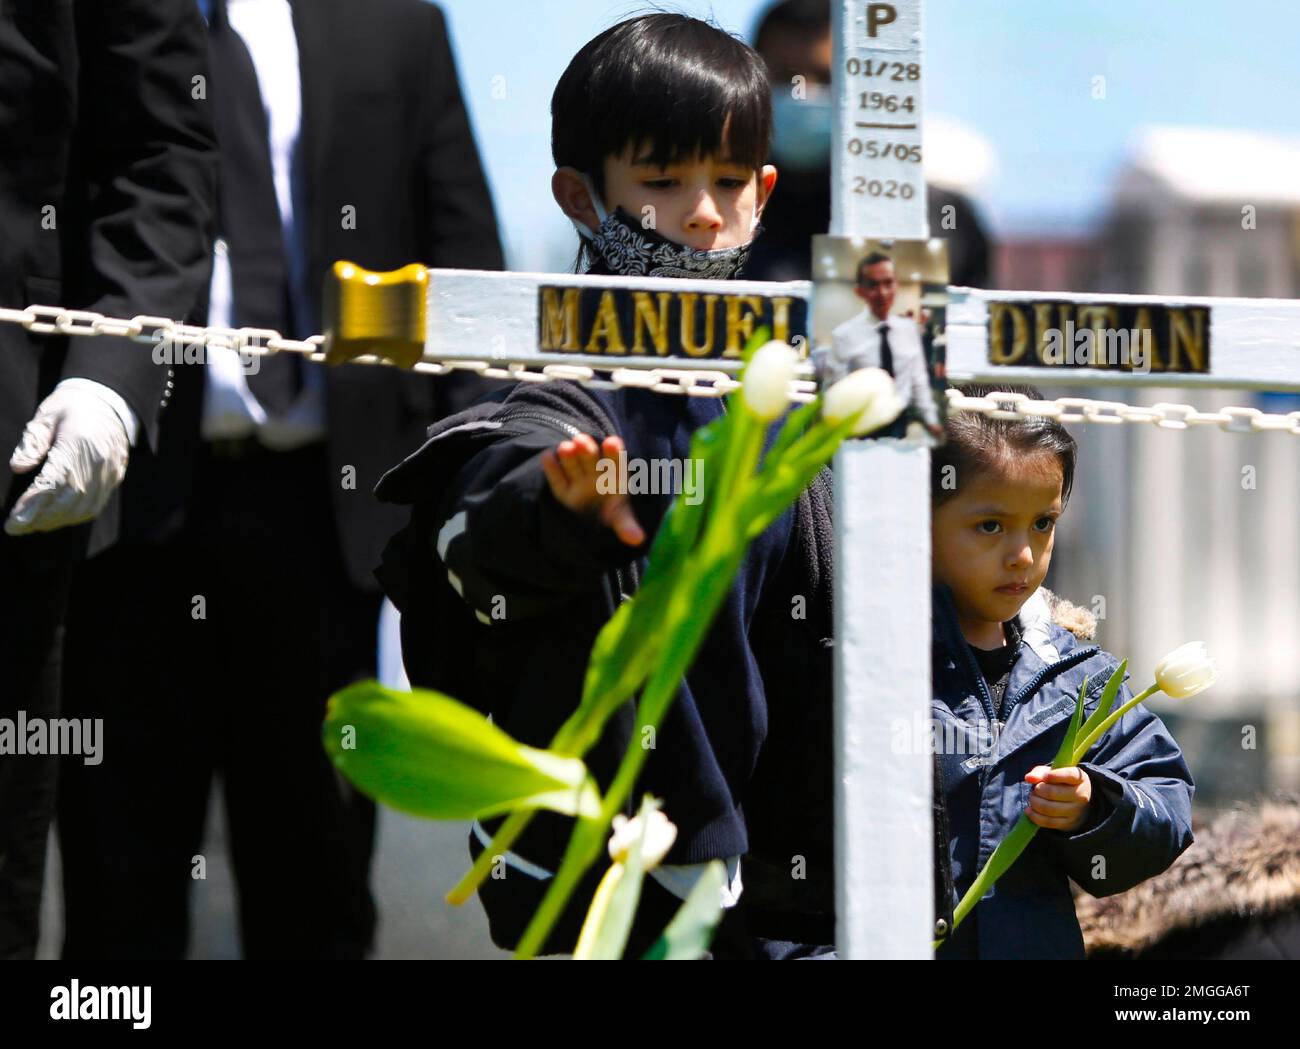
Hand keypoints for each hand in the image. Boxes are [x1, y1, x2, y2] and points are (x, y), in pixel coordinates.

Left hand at [6, 384, 130, 535]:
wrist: (109, 401)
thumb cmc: (72, 406)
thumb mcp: (46, 415)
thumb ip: (33, 441)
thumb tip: (18, 467)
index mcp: (78, 442)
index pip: (53, 482)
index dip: (32, 505)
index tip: (13, 521)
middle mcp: (97, 460)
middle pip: (68, 500)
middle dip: (41, 517)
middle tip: (18, 527)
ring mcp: (110, 471)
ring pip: (84, 506)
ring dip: (57, 520)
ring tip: (35, 525)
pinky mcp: (115, 477)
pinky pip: (97, 504)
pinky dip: (76, 516)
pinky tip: (58, 518)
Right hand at [540, 433, 644, 546]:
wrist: (593, 521)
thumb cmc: (611, 513)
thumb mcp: (620, 518)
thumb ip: (626, 525)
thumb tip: (637, 539)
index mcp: (615, 479)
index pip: (615, 464)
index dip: (614, 454)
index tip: (612, 442)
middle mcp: (596, 475)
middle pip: (591, 461)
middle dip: (587, 451)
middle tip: (581, 441)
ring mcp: (578, 480)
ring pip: (573, 466)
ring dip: (569, 457)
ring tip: (566, 447)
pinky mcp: (563, 490)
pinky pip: (557, 479)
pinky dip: (552, 469)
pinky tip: (546, 456)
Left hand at [1024, 765, 1092, 832]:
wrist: (1074, 802)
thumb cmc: (1059, 782)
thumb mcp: (1051, 773)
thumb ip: (1040, 773)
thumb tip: (1029, 778)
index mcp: (1080, 778)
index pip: (1069, 775)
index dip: (1055, 775)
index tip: (1045, 776)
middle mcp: (1081, 795)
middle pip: (1053, 793)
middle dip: (1038, 790)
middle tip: (1034, 789)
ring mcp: (1076, 811)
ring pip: (1049, 809)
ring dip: (1035, 803)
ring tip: (1033, 798)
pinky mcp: (1068, 823)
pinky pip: (1048, 821)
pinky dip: (1035, 816)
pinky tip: (1029, 810)